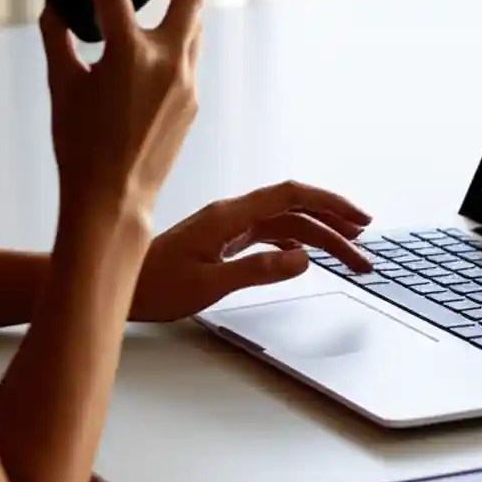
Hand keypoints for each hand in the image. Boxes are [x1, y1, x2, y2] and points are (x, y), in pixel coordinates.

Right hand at [41, 0, 202, 221]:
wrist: (115, 199)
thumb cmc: (82, 147)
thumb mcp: (63, 86)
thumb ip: (60, 39)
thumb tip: (59, 7)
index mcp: (131, 55)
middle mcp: (170, 64)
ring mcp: (188, 84)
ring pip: (194, 31)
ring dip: (178, 10)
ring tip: (155, 4)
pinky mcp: (193, 103)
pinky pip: (188, 61)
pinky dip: (173, 46)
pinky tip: (151, 55)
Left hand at [129, 181, 373, 321]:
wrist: (116, 285)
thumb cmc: (152, 285)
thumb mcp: (209, 283)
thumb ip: (259, 269)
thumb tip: (303, 259)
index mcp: (231, 215)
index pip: (292, 196)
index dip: (330, 204)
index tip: (359, 219)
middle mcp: (234, 214)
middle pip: (297, 210)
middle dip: (335, 225)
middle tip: (365, 247)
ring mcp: (231, 226)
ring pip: (288, 225)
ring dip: (320, 237)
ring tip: (350, 256)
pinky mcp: (226, 240)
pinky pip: (272, 234)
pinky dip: (298, 243)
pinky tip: (310, 256)